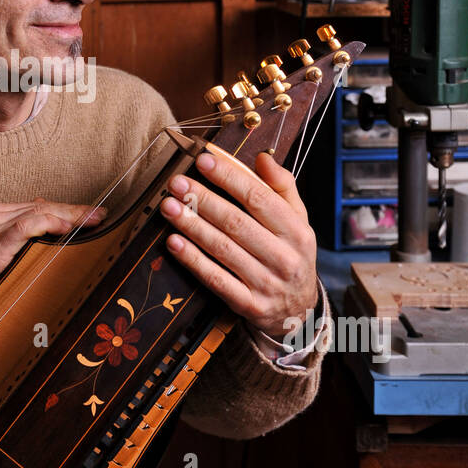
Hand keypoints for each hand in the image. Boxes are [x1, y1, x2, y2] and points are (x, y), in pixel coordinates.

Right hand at [0, 198, 106, 327]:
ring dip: (69, 216)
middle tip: (101, 215)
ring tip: (92, 221)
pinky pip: (24, 227)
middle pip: (43, 206)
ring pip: (38, 213)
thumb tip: (41, 224)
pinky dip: (47, 224)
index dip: (66, 209)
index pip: (37, 206)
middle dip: (75, 210)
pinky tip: (65, 227)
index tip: (90, 215)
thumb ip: (11, 235)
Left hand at [160, 149, 317, 340]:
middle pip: (237, 223)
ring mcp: (266, 283)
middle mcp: (284, 257)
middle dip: (203, 199)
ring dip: (192, 225)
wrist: (298, 311)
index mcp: (297, 231)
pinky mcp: (248, 305)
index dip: (229, 177)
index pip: (259, 198)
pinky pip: (216, 279)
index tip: (203, 160)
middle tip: (176, 183)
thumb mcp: (297, 220)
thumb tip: (262, 157)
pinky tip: (174, 242)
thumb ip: (282, 186)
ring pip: (223, 249)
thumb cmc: (291, 254)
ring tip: (169, 206)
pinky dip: (193, 260)